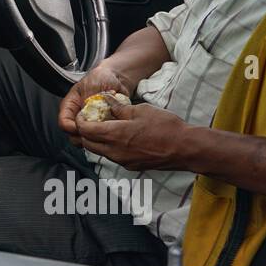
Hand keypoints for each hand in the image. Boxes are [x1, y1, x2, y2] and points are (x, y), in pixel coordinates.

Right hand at [57, 64, 132, 139]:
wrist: (116, 80)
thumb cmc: (101, 78)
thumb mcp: (92, 86)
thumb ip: (87, 102)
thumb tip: (87, 117)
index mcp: (70, 106)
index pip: (64, 123)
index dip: (73, 128)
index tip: (85, 127)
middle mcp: (77, 117)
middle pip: (73, 135)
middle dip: (85, 135)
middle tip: (97, 130)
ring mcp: (89, 123)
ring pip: (87, 140)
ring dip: (97, 137)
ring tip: (106, 127)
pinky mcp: (100, 128)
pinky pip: (100, 138)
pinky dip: (107, 135)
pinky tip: (113, 127)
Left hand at [74, 98, 190, 171]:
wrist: (185, 148)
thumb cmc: (165, 127)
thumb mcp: (140, 110)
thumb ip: (119, 107)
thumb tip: (105, 100)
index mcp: (115, 135)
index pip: (85, 131)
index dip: (80, 121)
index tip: (83, 113)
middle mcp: (115, 152)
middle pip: (88, 143)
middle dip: (85, 132)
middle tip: (90, 120)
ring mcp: (123, 161)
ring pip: (100, 151)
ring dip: (96, 140)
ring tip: (104, 127)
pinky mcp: (131, 166)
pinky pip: (112, 157)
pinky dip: (109, 147)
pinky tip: (118, 137)